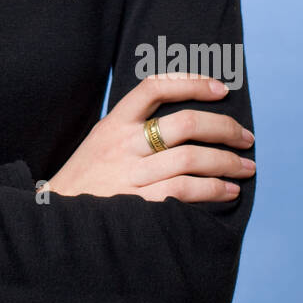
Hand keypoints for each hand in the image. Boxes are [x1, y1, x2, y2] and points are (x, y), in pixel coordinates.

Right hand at [45, 73, 254, 202]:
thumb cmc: (87, 180)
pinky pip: (185, 190)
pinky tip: (228, 192)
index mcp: (113, 124)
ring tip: (245, 168)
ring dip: (227, 162)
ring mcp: (130, 174)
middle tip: (246, 138)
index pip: (154, 87)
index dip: (191, 82)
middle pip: (185, 124)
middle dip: (224, 129)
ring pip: (191, 158)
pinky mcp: (138, 203)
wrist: (56, 219)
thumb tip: (187, 122)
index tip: (221, 89)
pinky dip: (214, 190)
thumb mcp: (101, 142)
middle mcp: (123, 144)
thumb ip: (133, 129)